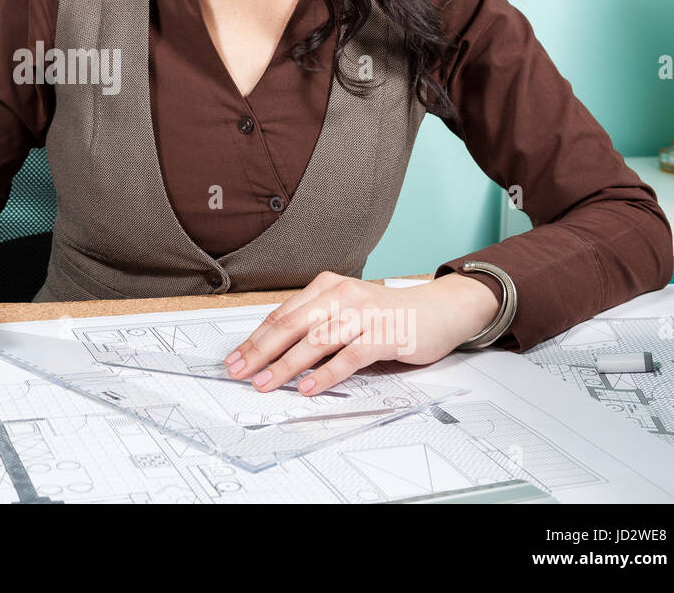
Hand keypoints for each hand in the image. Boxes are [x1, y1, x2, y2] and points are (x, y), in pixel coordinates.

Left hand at [223, 270, 500, 395]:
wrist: (439, 310)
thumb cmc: (387, 315)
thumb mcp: (345, 311)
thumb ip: (315, 324)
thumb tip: (273, 352)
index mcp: (326, 287)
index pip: (281, 315)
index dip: (255, 339)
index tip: (235, 358)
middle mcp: (342, 295)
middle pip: (291, 326)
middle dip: (260, 351)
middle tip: (239, 371)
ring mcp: (364, 313)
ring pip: (316, 341)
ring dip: (286, 366)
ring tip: (266, 383)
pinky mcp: (385, 334)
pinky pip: (349, 356)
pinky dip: (326, 373)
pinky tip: (308, 387)